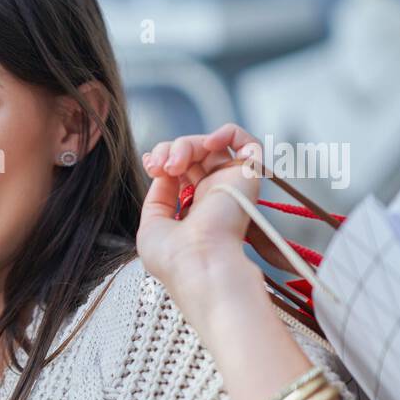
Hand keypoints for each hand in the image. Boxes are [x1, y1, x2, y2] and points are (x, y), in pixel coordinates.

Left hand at [137, 123, 275, 327]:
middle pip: (192, 154)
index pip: (180, 171)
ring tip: (174, 163)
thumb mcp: (152, 226)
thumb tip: (164, 173)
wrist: (200, 265)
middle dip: (169, 150)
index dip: (164, 159)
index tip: (151, 164)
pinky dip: (227, 133)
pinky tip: (209, 144)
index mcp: (192, 208)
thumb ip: (158, 198)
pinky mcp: (248, 176)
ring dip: (186, 144)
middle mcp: (213, 195)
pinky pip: (246, 142)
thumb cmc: (174, 258)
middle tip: (160, 165)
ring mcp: (230, 185)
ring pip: (211, 146)